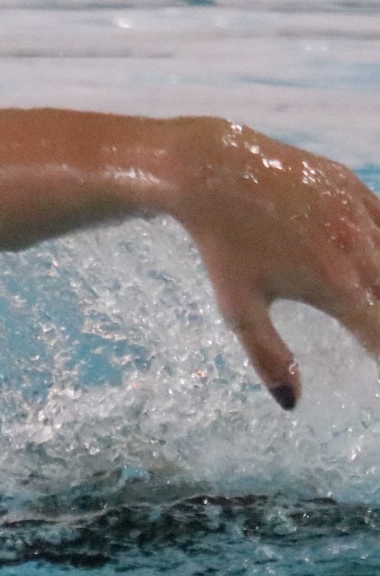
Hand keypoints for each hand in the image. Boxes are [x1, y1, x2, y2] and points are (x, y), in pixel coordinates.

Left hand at [164, 119, 379, 407]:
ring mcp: (362, 214)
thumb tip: (292, 403)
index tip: (377, 365)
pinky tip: (372, 260)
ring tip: (368, 299)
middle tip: (368, 331)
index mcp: (336, 286)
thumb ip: (267, 357)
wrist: (212, 173)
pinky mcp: (356, 188)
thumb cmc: (222, 247)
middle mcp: (361, 249)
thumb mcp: (238, 307)